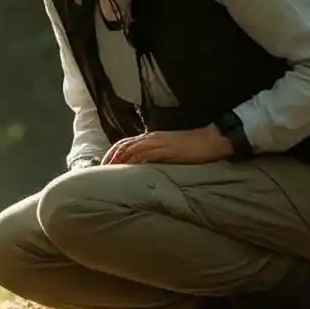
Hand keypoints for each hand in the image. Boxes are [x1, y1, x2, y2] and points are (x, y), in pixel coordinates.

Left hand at [100, 125, 234, 165]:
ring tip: (106, 170)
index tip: (103, 166)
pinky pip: (142, 153)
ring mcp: (156, 142)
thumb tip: (144, 169)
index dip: (112, 154)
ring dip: (116, 159)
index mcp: (150, 138)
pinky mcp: (163, 148)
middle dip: (109, 157)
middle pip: (122, 145)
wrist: (210, 140)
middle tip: (98, 170)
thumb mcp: (170, 152)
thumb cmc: (192, 148)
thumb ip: (156, 157)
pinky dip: (130, 160)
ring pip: (129, 148)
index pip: (125, 144)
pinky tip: (124, 168)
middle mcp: (150, 138)